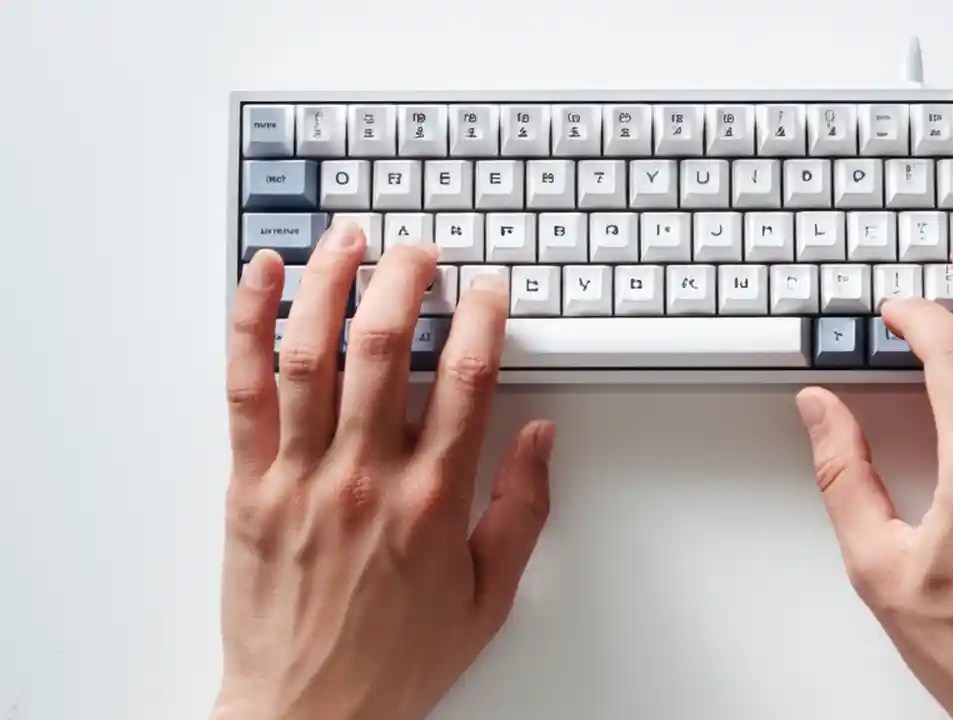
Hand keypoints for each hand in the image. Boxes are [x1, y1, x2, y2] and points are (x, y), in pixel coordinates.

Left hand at [214, 222, 553, 719]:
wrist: (308, 714)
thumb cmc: (394, 660)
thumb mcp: (489, 596)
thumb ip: (522, 510)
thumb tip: (542, 438)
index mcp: (432, 501)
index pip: (465, 380)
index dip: (481, 318)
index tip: (488, 289)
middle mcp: (365, 475)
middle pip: (386, 347)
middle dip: (407, 279)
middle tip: (422, 250)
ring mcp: (301, 475)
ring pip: (312, 352)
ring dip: (332, 282)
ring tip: (350, 238)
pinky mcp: (248, 483)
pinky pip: (244, 388)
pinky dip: (249, 322)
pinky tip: (264, 277)